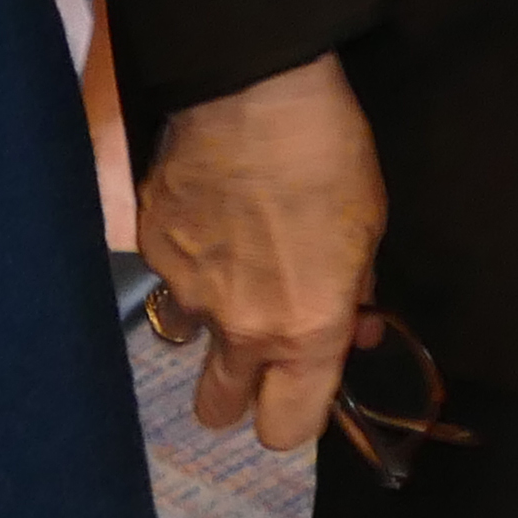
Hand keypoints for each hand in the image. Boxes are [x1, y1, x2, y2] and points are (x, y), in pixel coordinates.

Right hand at [135, 55, 384, 450]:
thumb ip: (354, 292)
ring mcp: (185, 291)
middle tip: (260, 341)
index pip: (286, 431)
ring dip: (213, 313)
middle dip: (239, 389)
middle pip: (218, 410)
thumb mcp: (368, 227)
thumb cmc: (330, 154)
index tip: (304, 384)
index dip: (295, 414)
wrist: (252, 86)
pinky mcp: (149, 248)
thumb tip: (353, 323)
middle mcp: (239, 328)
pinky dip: (190, 256)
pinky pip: (169, 275)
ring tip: (236, 251)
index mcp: (304, 331)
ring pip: (191, 336)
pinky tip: (210, 208)